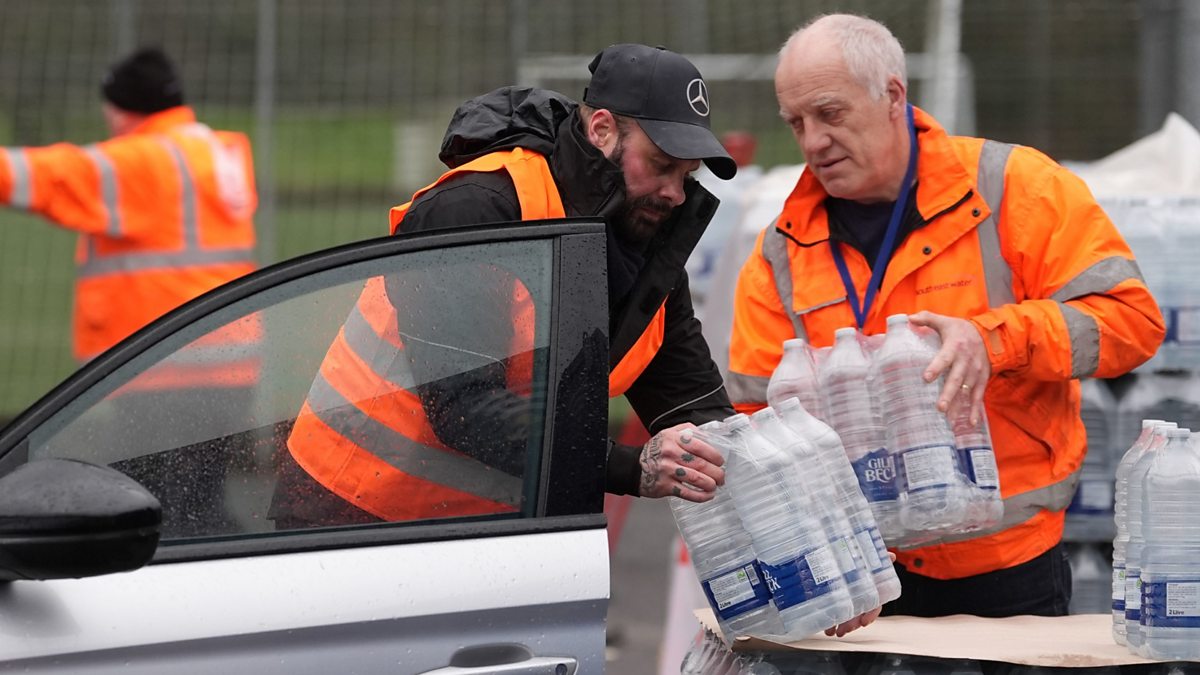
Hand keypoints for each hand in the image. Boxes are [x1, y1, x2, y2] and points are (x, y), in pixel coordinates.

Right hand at [638, 423, 725, 501]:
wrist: (633, 467)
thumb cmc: (655, 450)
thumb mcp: (668, 433)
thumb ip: (687, 430)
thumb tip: (708, 435)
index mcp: (673, 439)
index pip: (700, 446)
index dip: (714, 455)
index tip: (720, 461)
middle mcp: (670, 454)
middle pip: (701, 464)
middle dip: (717, 472)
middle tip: (721, 476)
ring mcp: (667, 471)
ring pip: (696, 479)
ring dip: (711, 484)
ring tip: (716, 485)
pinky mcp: (665, 486)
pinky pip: (687, 493)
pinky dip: (701, 496)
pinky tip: (708, 495)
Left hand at [824, 553, 895, 636]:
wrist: (836, 549)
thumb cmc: (854, 553)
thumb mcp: (864, 553)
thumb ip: (877, 557)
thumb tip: (891, 556)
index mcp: (870, 587)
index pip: (874, 604)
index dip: (870, 614)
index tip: (864, 622)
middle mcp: (860, 595)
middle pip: (859, 613)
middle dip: (852, 624)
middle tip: (844, 630)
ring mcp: (848, 598)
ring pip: (848, 616)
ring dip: (841, 626)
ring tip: (832, 631)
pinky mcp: (835, 599)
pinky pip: (835, 613)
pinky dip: (830, 621)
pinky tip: (826, 626)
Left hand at [909, 310, 989, 425]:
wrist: (990, 335)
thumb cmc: (961, 330)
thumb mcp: (945, 321)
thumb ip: (927, 318)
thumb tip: (908, 318)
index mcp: (955, 347)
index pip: (945, 358)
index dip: (936, 367)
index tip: (926, 377)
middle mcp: (966, 361)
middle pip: (957, 379)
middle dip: (948, 394)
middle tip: (939, 407)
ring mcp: (975, 372)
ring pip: (966, 391)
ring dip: (958, 405)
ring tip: (949, 419)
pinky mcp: (982, 380)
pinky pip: (979, 396)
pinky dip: (975, 410)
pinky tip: (970, 423)